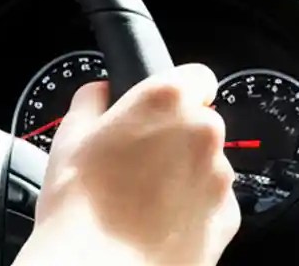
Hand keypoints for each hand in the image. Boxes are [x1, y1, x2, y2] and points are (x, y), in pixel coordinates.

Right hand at [15, 64, 239, 265]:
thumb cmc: (81, 208)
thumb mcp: (70, 137)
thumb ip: (92, 100)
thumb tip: (101, 92)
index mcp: (167, 101)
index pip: (196, 75)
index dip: (176, 92)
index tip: (159, 110)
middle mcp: (203, 133)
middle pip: (201, 122)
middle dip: (175, 137)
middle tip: (139, 162)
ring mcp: (219, 176)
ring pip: (207, 163)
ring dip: (184, 174)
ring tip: (144, 200)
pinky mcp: (228, 216)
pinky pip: (213, 201)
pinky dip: (193, 208)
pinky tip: (159, 223)